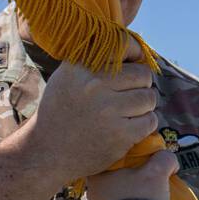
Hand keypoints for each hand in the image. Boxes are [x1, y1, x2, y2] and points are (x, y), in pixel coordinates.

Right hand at [23, 37, 158, 181]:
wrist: (47, 153)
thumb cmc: (60, 112)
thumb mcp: (66, 78)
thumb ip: (92, 60)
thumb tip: (133, 49)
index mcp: (79, 68)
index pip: (123, 46)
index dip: (136, 52)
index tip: (136, 60)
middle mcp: (93, 86)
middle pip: (143, 75)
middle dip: (141, 84)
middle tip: (131, 93)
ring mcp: (108, 111)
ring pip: (149, 98)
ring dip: (145, 105)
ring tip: (131, 110)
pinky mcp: (120, 135)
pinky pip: (150, 121)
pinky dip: (145, 123)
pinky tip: (131, 125)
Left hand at [86, 150, 177, 199]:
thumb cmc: (141, 198)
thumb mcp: (157, 172)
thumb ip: (164, 158)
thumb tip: (169, 159)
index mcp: (97, 174)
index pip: (114, 154)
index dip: (132, 151)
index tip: (147, 155)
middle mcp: (93, 189)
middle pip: (118, 171)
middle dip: (134, 170)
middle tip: (150, 170)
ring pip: (120, 186)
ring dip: (134, 185)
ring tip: (150, 188)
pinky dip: (133, 198)